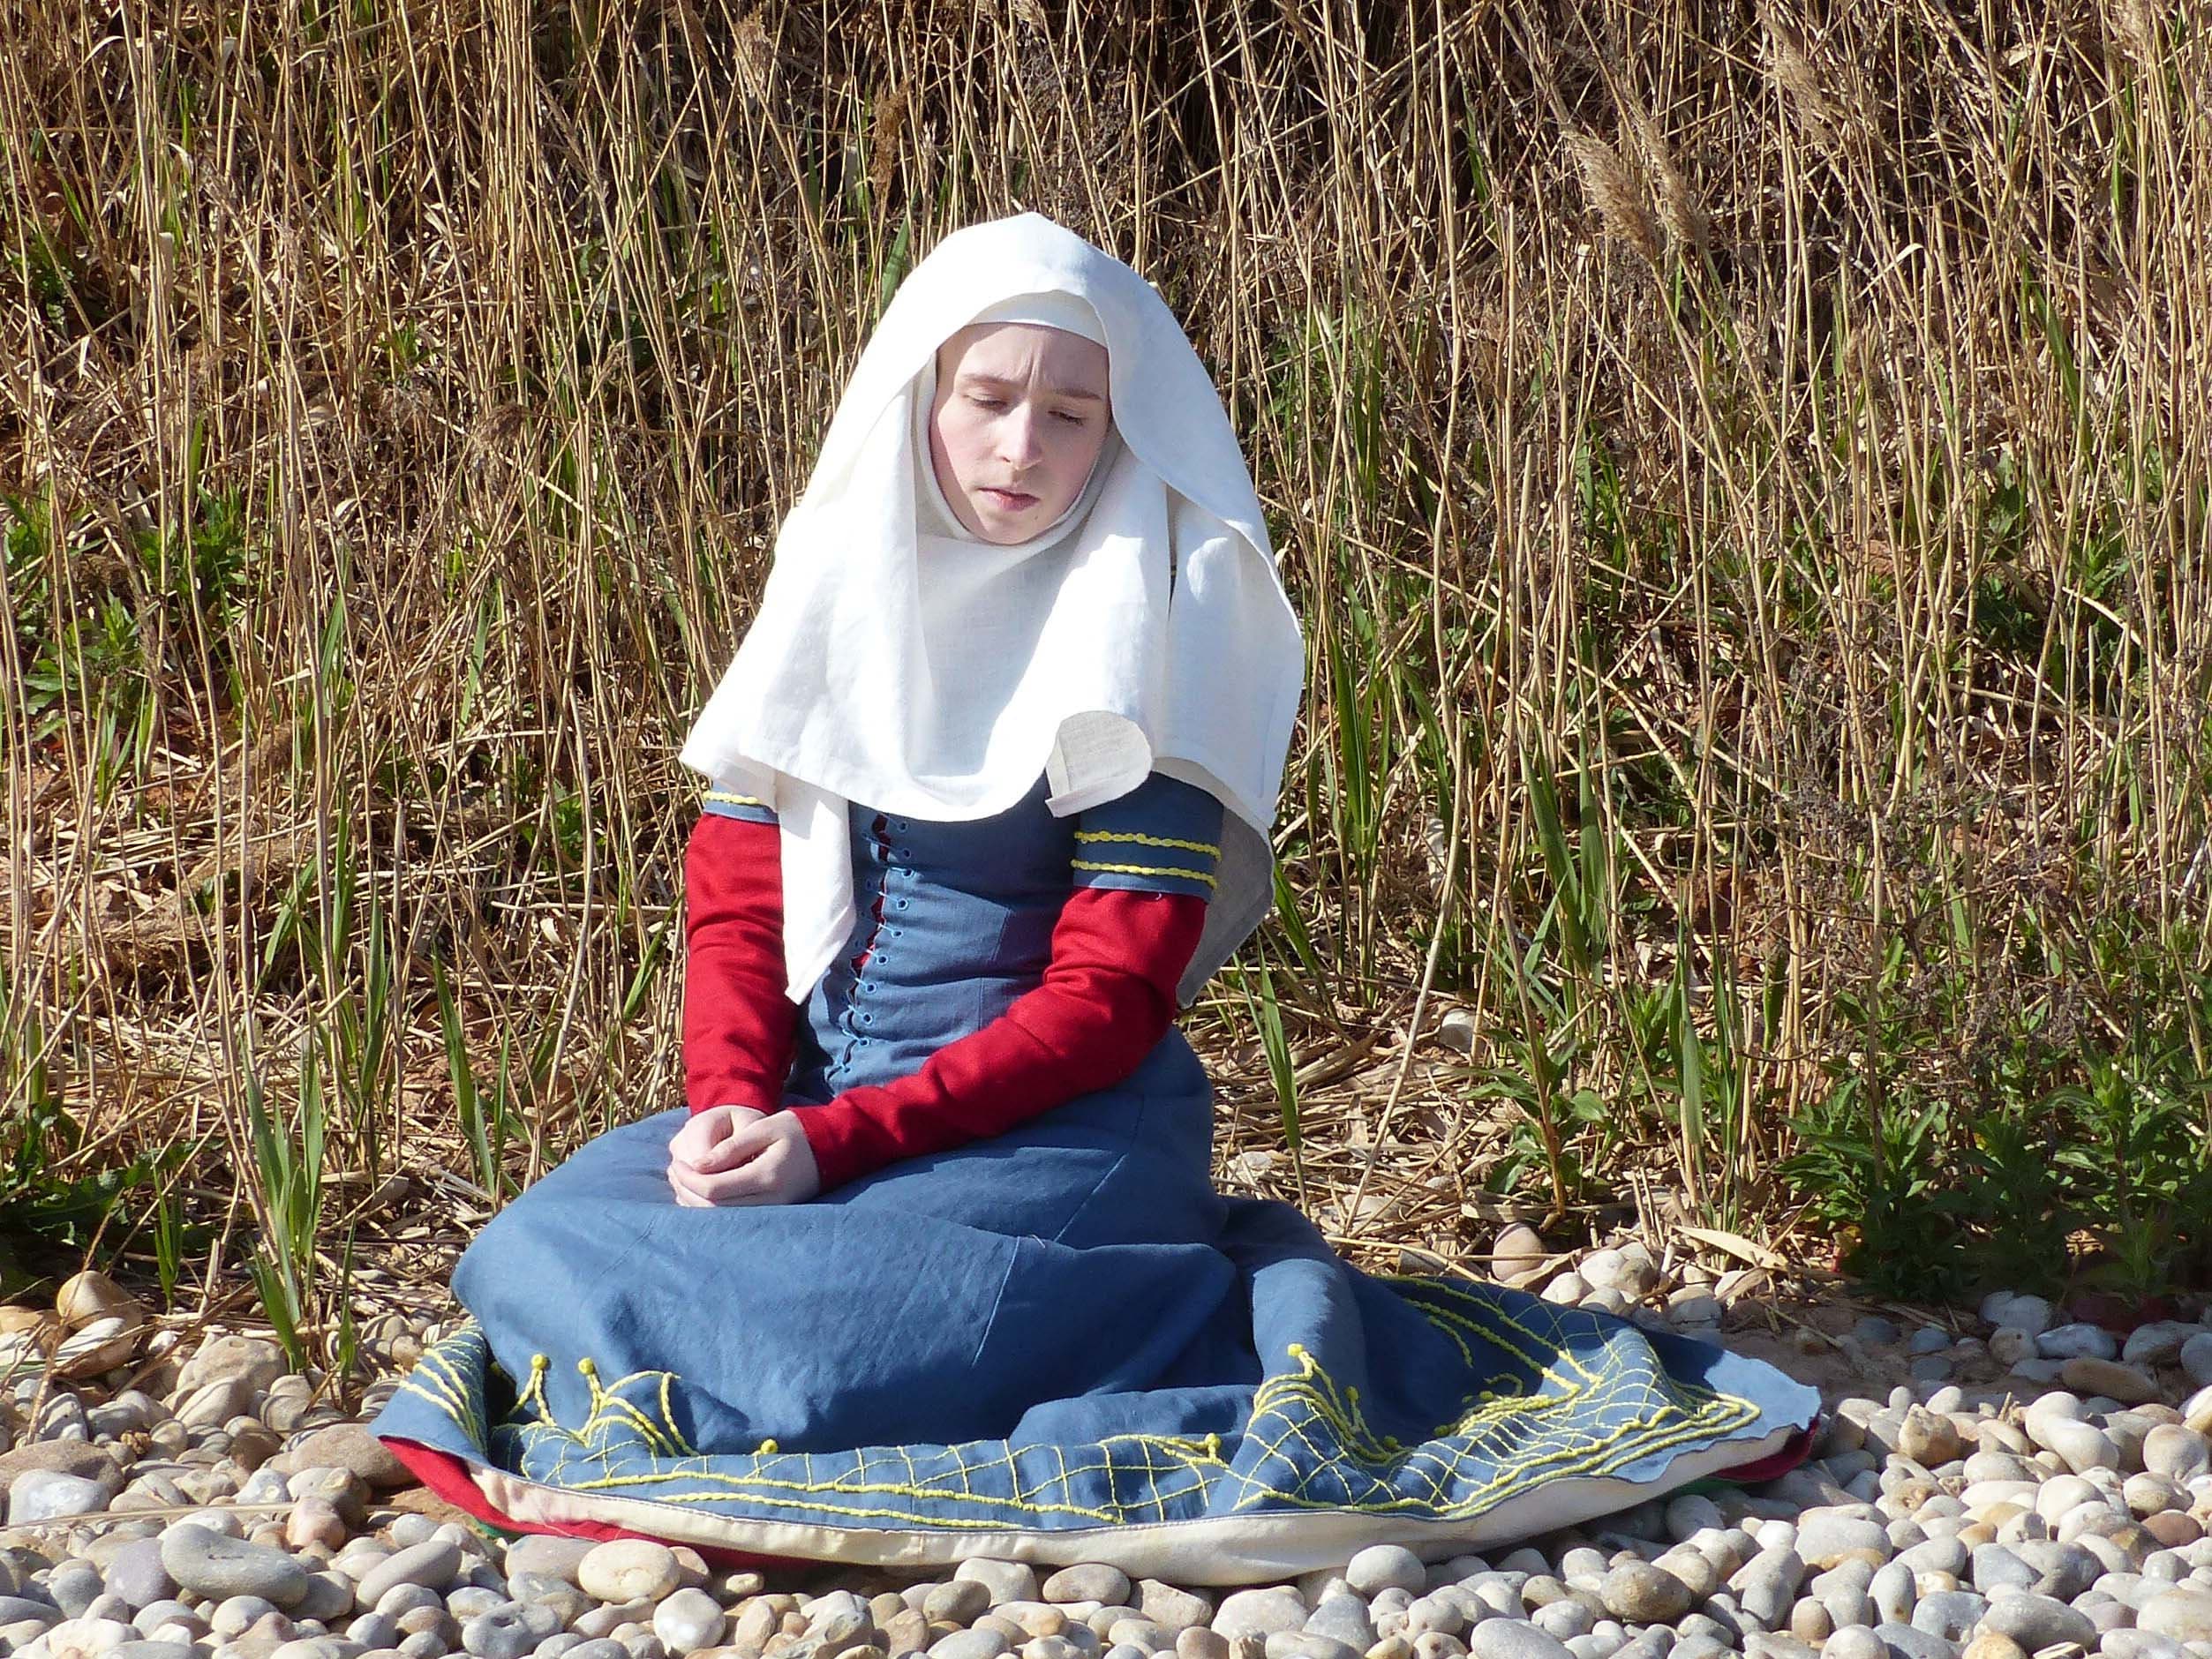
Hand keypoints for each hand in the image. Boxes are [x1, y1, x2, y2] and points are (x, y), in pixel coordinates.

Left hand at [667, 1108, 820, 1207]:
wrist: (832, 1147)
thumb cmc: (796, 1131)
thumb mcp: (764, 1128)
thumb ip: (731, 1148)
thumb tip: (697, 1165)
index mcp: (767, 1175)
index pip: (715, 1188)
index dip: (689, 1179)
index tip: (677, 1164)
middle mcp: (771, 1200)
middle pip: (714, 1208)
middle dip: (687, 1192)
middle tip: (674, 1172)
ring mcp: (773, 1211)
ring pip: (722, 1218)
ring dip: (696, 1203)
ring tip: (681, 1181)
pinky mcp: (773, 1214)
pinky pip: (734, 1218)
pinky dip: (711, 1208)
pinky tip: (699, 1193)